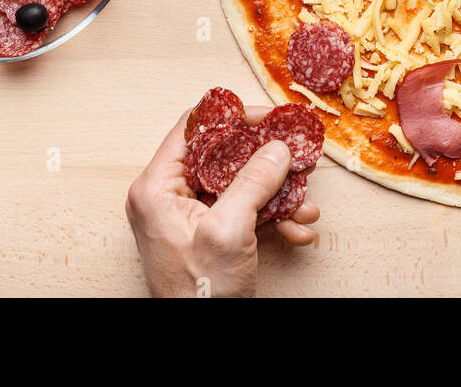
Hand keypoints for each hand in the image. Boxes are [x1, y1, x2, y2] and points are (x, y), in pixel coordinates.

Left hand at [126, 106, 319, 297]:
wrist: (201, 343)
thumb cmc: (199, 296)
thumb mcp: (228, 232)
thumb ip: (252, 182)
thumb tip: (276, 148)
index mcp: (157, 188)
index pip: (192, 128)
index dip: (232, 117)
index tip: (268, 117)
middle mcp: (168, 197)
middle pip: (221, 155)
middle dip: (265, 160)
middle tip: (295, 156)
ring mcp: (189, 217)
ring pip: (238, 184)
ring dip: (276, 193)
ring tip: (304, 203)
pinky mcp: (208, 235)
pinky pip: (243, 211)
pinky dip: (271, 218)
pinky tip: (297, 229)